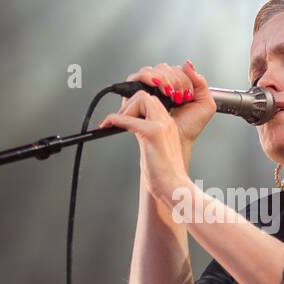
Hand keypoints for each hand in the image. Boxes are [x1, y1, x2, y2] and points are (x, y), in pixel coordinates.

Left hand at [100, 59, 213, 204]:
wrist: (174, 187)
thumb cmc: (165, 175)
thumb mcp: (155, 148)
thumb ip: (146, 135)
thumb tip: (128, 127)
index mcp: (168, 125)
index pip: (152, 101)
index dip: (135, 105)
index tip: (124, 116)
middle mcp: (166, 122)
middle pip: (146, 96)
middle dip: (129, 104)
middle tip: (118, 120)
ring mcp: (161, 126)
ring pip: (141, 99)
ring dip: (125, 109)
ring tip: (117, 123)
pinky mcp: (152, 134)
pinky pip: (129, 119)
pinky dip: (115, 119)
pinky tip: (108, 124)